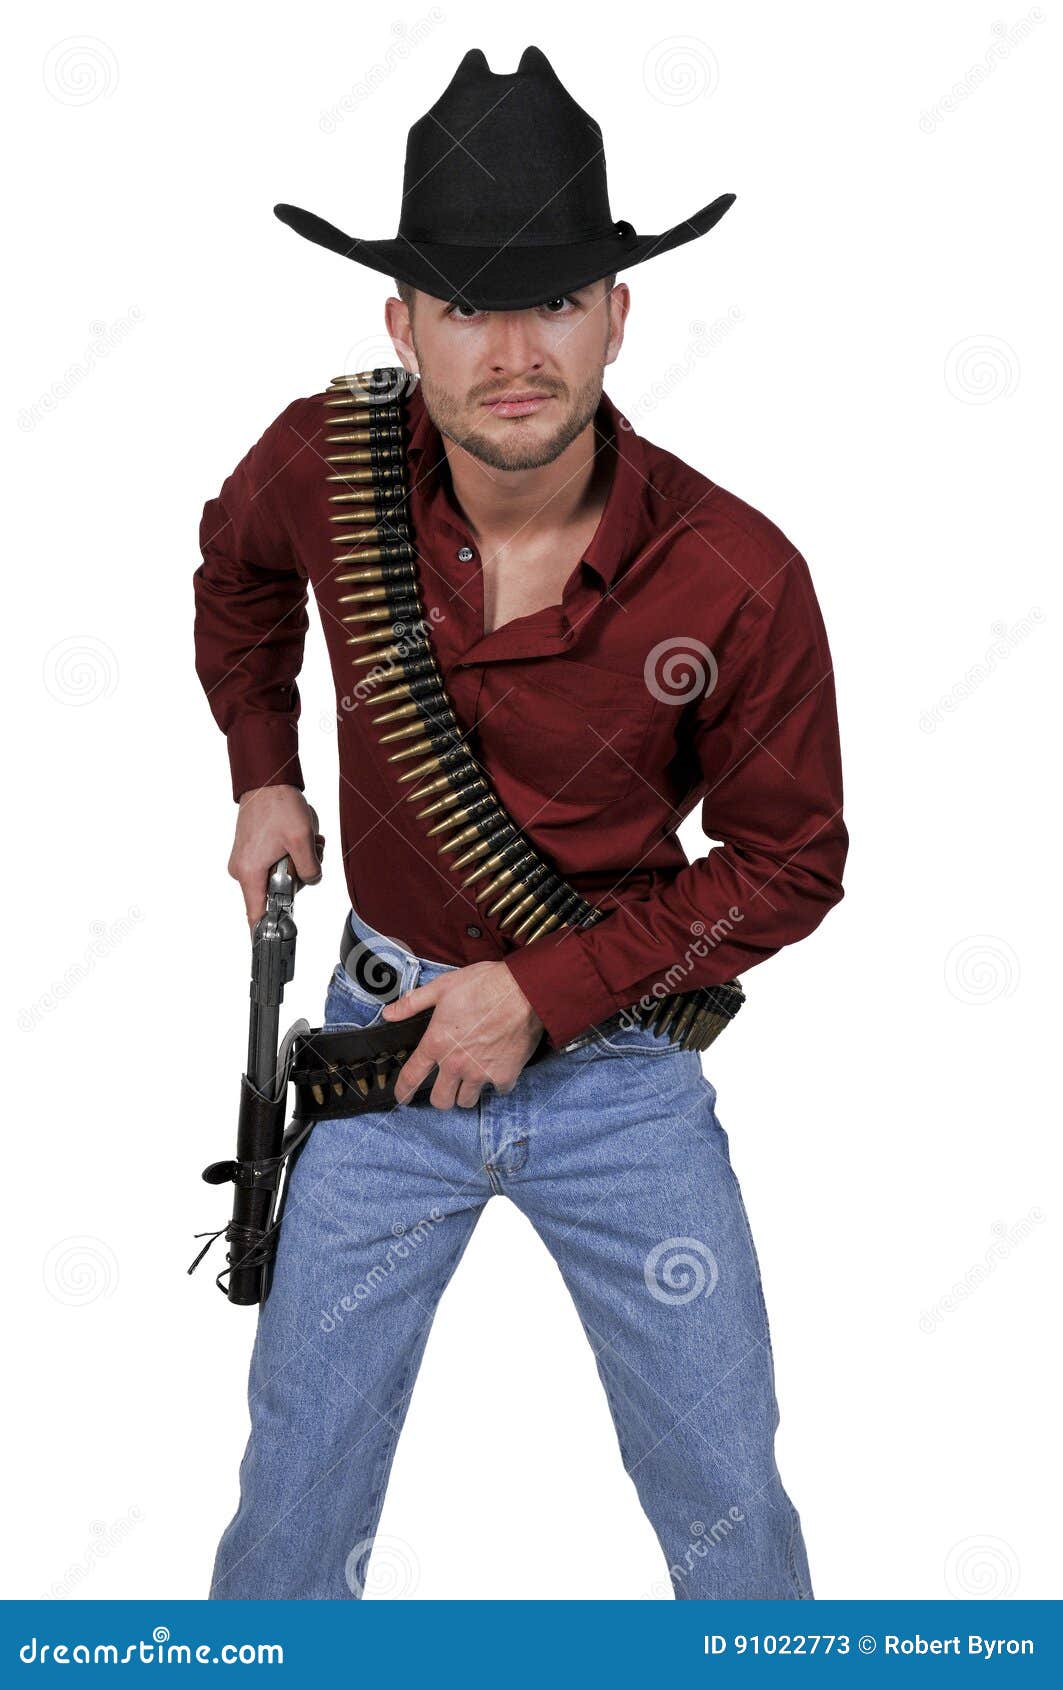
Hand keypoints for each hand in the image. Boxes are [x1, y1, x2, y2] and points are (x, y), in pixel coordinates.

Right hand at [229, 785, 324, 925]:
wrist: (266, 780)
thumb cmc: (278, 806)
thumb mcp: (302, 840)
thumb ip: (310, 870)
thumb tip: (310, 881)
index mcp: (250, 872)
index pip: (255, 914)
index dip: (266, 930)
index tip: (272, 945)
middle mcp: (242, 870)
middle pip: (275, 893)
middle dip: (299, 877)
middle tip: (310, 853)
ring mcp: (245, 860)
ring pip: (278, 876)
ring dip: (298, 861)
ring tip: (307, 840)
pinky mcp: (251, 851)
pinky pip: (274, 863)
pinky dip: (290, 853)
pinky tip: (301, 837)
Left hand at [381, 960, 544, 1108]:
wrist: (524, 990)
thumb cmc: (484, 985)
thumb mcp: (442, 987)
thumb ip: (413, 1003)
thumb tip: (388, 1014)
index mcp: (437, 1043)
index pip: (411, 1076)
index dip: (402, 1091)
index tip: (402, 1097)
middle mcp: (455, 1064)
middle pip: (440, 1100)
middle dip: (440, 1096)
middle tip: (446, 1086)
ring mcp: (481, 1072)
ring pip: (466, 1101)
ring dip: (466, 1092)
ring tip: (470, 1078)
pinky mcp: (504, 1075)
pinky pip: (496, 1091)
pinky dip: (496, 1083)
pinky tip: (496, 1068)